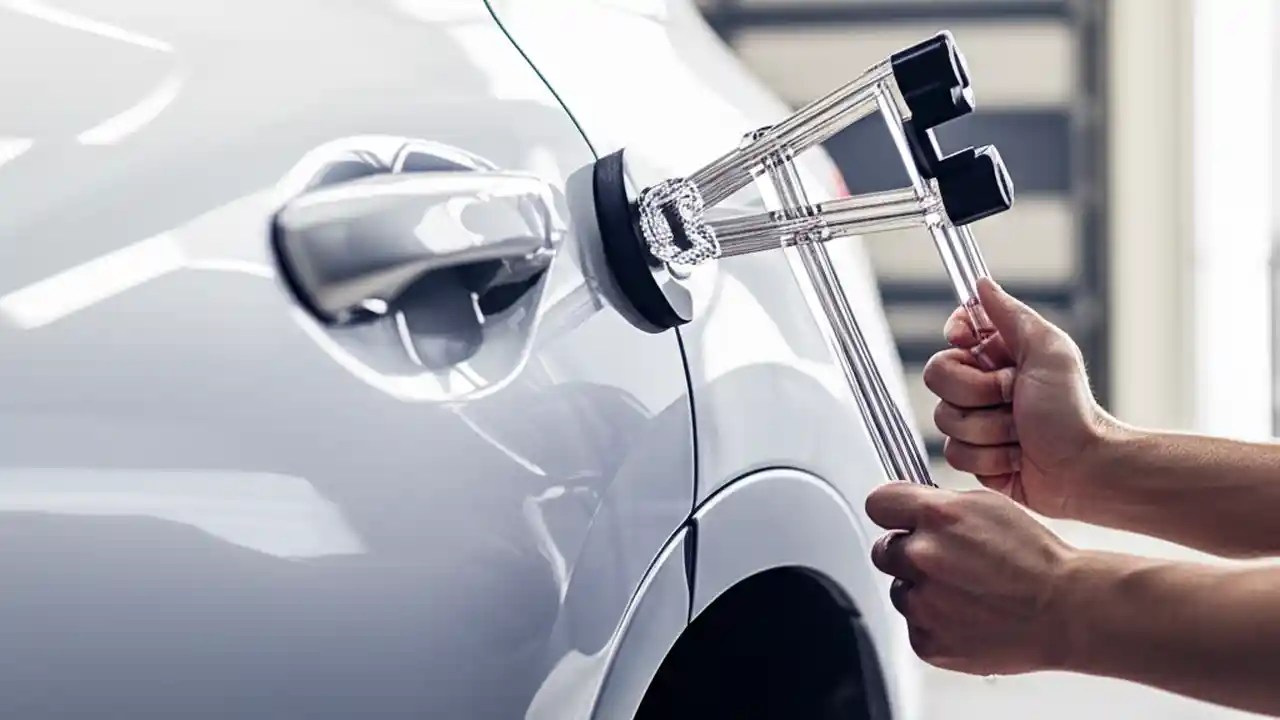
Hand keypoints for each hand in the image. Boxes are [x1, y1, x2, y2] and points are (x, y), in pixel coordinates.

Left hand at [865, 483, 1077, 674]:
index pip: (878, 504)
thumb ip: (939, 505)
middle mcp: (922, 556)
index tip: (897, 519)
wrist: (1065, 611)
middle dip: (907, 553)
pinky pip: (915, 625)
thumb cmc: (1036, 558)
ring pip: (900, 590)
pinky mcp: (927, 641)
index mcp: (937, 517)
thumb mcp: (988, 506)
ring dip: (922, 590)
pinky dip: (935, 623)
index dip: (891, 512)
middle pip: (884, 550)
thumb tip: (908, 508)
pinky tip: (967, 616)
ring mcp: (922, 603)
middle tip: (944, 562)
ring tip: (965, 592)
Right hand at [924, 278, 1115, 517]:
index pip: (953, 336)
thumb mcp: (1048, 351)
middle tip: (1014, 400)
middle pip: (938, 378)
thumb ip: (1011, 315)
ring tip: (1021, 435)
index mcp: (999, 356)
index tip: (970, 345)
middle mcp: (983, 386)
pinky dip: (988, 459)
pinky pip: (953, 454)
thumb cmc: (1072, 412)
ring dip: (989, 431)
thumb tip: (981, 283)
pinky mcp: (974, 457)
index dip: (956, 341)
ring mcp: (976, 422)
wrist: (1083, 470)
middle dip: (979, 394)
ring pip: (945, 419)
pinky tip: (1015, 458)